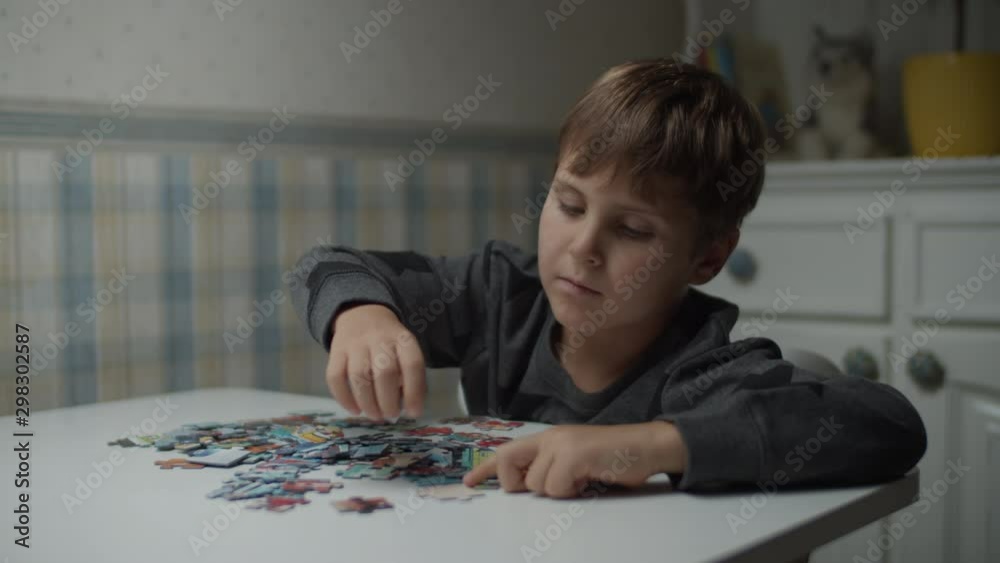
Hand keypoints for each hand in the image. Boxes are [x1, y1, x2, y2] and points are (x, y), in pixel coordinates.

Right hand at [326, 304, 425, 420]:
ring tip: (375, 415)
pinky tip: (355, 410)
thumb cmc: (390, 345)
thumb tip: (408, 409)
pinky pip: (335, 377)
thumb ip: (410, 377)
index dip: (414, 392)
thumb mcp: (406, 351)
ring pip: (359, 376)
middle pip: (384, 372)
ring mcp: (355, 344)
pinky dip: (344, 398)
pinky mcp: (336, 351)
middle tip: (391, 415)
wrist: (362, 314)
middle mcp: (380, 339)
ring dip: (368, 403)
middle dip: (388, 401)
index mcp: (403, 340)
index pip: (412, 365)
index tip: (413, 412)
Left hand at [462, 421, 687, 497]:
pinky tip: (590, 480)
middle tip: (548, 484)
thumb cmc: (614, 459)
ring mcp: (561, 444)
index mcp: (549, 438)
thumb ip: (551, 468)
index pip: (507, 450)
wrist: (648, 445)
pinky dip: (572, 491)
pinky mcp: (573, 455)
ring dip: (558, 490)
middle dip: (517, 482)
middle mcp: (550, 437)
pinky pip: (555, 487)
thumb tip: (528, 487)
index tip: (468, 482)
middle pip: (507, 461)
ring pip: (536, 483)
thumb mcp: (576, 461)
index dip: (485, 468)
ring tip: (583, 479)